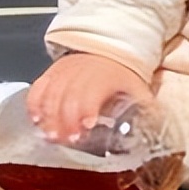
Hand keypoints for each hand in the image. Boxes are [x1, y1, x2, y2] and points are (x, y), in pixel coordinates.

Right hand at [27, 53, 153, 145]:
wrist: (107, 49)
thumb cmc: (122, 74)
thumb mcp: (138, 89)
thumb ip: (144, 112)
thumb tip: (154, 138)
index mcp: (106, 75)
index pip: (92, 91)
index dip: (87, 110)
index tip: (85, 128)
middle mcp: (83, 70)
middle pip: (68, 96)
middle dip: (65, 120)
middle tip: (66, 140)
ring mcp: (65, 70)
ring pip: (52, 92)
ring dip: (49, 116)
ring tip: (51, 136)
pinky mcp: (52, 72)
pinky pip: (39, 86)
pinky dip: (35, 102)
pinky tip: (37, 119)